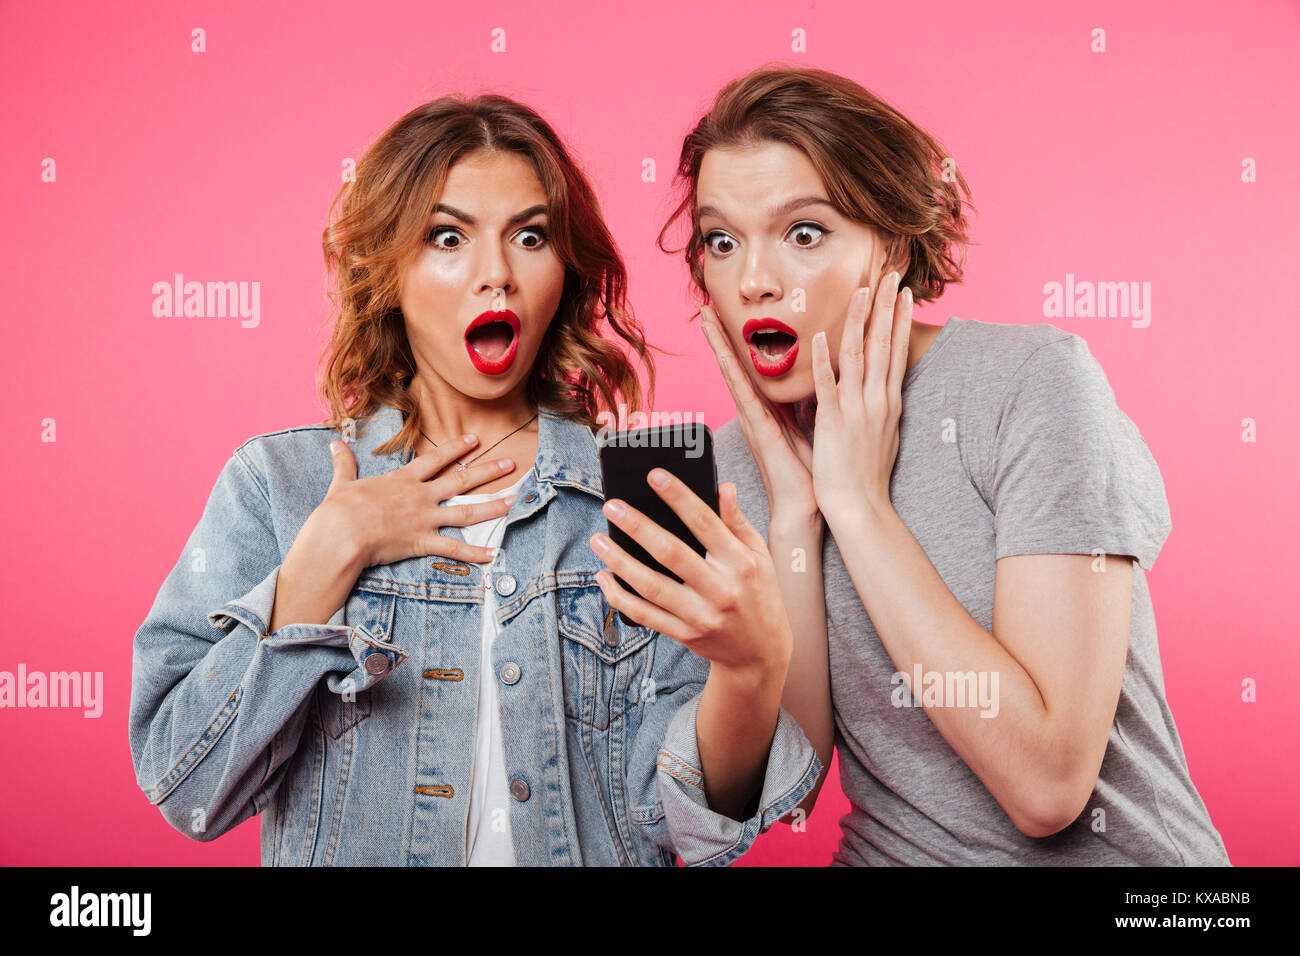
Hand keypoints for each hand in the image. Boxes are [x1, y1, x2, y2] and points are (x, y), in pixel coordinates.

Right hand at [317, 436, 518, 568]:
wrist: (341, 533)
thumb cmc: (339, 510)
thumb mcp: (342, 482)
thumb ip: (343, 463)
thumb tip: (333, 444)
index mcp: (403, 480)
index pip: (436, 459)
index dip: (457, 448)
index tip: (475, 439)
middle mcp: (420, 496)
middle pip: (461, 480)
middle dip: (488, 471)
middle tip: (511, 463)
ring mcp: (424, 518)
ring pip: (466, 511)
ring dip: (492, 506)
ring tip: (514, 501)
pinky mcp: (423, 542)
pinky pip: (454, 548)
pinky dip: (474, 552)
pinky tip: (493, 553)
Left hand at [589, 470, 792, 680]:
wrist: (760, 653)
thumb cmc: (759, 595)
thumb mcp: (759, 556)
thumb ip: (738, 522)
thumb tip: (724, 488)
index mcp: (740, 563)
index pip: (705, 523)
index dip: (678, 497)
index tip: (654, 476)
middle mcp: (720, 589)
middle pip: (671, 553)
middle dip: (638, 527)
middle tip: (612, 506)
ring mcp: (700, 615)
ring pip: (651, 586)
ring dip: (620, 561)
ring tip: (599, 540)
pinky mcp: (684, 634)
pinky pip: (645, 615)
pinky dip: (620, 596)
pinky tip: (604, 577)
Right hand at [699, 304, 818, 528]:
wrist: (805, 510)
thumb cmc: (811, 475)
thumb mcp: (815, 429)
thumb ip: (812, 405)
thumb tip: (822, 380)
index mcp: (771, 410)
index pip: (753, 368)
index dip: (741, 341)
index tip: (732, 315)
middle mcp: (757, 412)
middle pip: (736, 365)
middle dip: (721, 335)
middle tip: (707, 305)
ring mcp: (754, 421)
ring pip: (733, 374)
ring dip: (718, 347)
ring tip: (706, 320)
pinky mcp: (758, 431)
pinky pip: (743, 396)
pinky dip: (733, 374)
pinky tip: (724, 355)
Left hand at [808, 269, 912, 525]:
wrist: (861, 507)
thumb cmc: (868, 475)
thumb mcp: (883, 434)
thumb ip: (878, 407)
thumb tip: (881, 389)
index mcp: (888, 402)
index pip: (897, 351)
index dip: (901, 320)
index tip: (904, 292)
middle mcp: (876, 401)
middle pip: (884, 345)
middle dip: (887, 307)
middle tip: (891, 274)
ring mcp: (856, 410)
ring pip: (858, 357)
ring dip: (859, 321)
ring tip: (862, 291)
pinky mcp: (833, 423)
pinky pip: (828, 386)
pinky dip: (824, 361)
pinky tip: (819, 338)